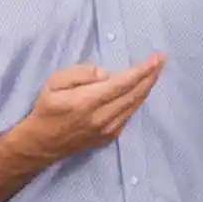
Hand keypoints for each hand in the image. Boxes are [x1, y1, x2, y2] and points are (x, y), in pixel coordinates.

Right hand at [12, 54, 165, 162]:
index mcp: (87, 102)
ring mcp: (108, 130)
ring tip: (155, 72)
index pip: (122, 83)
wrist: (41, 143)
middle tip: (161, 61)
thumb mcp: (53, 83)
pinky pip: (129, 115)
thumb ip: (79, 73)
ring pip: (134, 105)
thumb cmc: (46, 108)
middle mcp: (102, 118)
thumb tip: (105, 73)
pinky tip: (140, 90)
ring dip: (147, 87)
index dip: (142, 70)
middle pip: (134, 94)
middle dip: (151, 76)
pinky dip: (137, 100)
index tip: (156, 58)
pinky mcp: (109, 136)